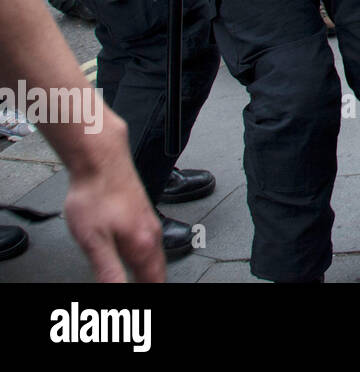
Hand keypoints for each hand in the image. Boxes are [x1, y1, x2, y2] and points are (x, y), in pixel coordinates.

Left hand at [61, 113, 164, 282]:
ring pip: (155, 259)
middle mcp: (152, 235)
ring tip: (143, 285)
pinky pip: (151, 246)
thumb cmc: (96, 194)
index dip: (147, 295)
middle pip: (158, 273)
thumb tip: (116, 292)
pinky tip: (136, 261)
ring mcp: (149, 224)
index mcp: (143, 245)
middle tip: (144, 293)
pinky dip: (146, 261)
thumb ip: (107, 270)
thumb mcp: (93, 241)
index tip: (140, 309)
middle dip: (151, 286)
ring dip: (150, 275)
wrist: (101, 160)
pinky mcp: (142, 216)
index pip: (153, 283)